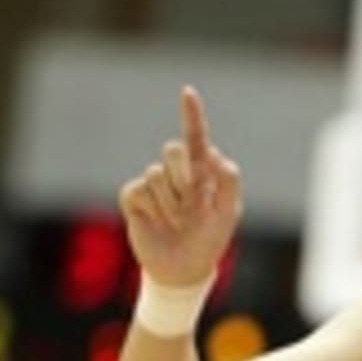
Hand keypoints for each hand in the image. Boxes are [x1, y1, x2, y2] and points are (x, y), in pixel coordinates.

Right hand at [118, 86, 244, 288]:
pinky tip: (158, 223)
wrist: (182, 268)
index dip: (191, 114)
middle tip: (195, 210)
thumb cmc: (209, 239)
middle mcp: (177, 170)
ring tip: (178, 222)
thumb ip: (227, 183)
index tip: (188, 92)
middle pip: (174, 151)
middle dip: (186, 181)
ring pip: (156, 173)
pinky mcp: (134, 195)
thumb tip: (217, 156)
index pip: (196, 137)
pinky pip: (139, 190)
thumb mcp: (227, 214)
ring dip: (171, 204)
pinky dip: (152, 210)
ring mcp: (154, 182)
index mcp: (203, 169)